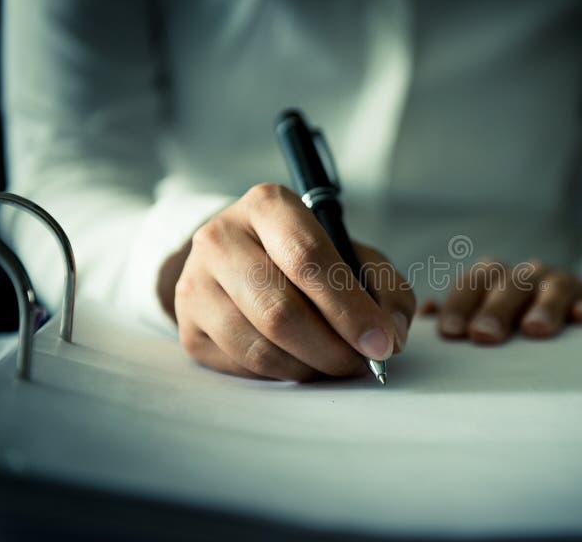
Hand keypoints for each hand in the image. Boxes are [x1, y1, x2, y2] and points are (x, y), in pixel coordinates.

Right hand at [158, 183, 415, 380]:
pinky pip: (243, 367)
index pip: (308, 259)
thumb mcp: (349, 252)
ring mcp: (196, 283)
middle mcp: (221, 238)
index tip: (381, 343)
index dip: (350, 309)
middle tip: (362, 362)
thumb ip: (383, 285)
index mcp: (267, 206)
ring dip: (311, 368)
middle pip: (281, 311)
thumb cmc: (303, 255)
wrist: (238, 258)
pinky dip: (284, 374)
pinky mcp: (188, 326)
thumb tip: (392, 334)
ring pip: (260, 347)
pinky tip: (302, 363)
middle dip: (333, 348)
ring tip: (336, 364)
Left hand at [420, 259, 581, 343]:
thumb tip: (424, 317)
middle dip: (496, 308)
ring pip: (554, 285)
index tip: (449, 332)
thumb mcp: (490, 332)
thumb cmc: (522, 339)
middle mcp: (530, 278)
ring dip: (544, 305)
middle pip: (510, 283)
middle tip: (485, 336)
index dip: (460, 304)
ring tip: (535, 329)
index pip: (473, 285)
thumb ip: (458, 323)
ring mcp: (568, 286)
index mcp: (496, 284)